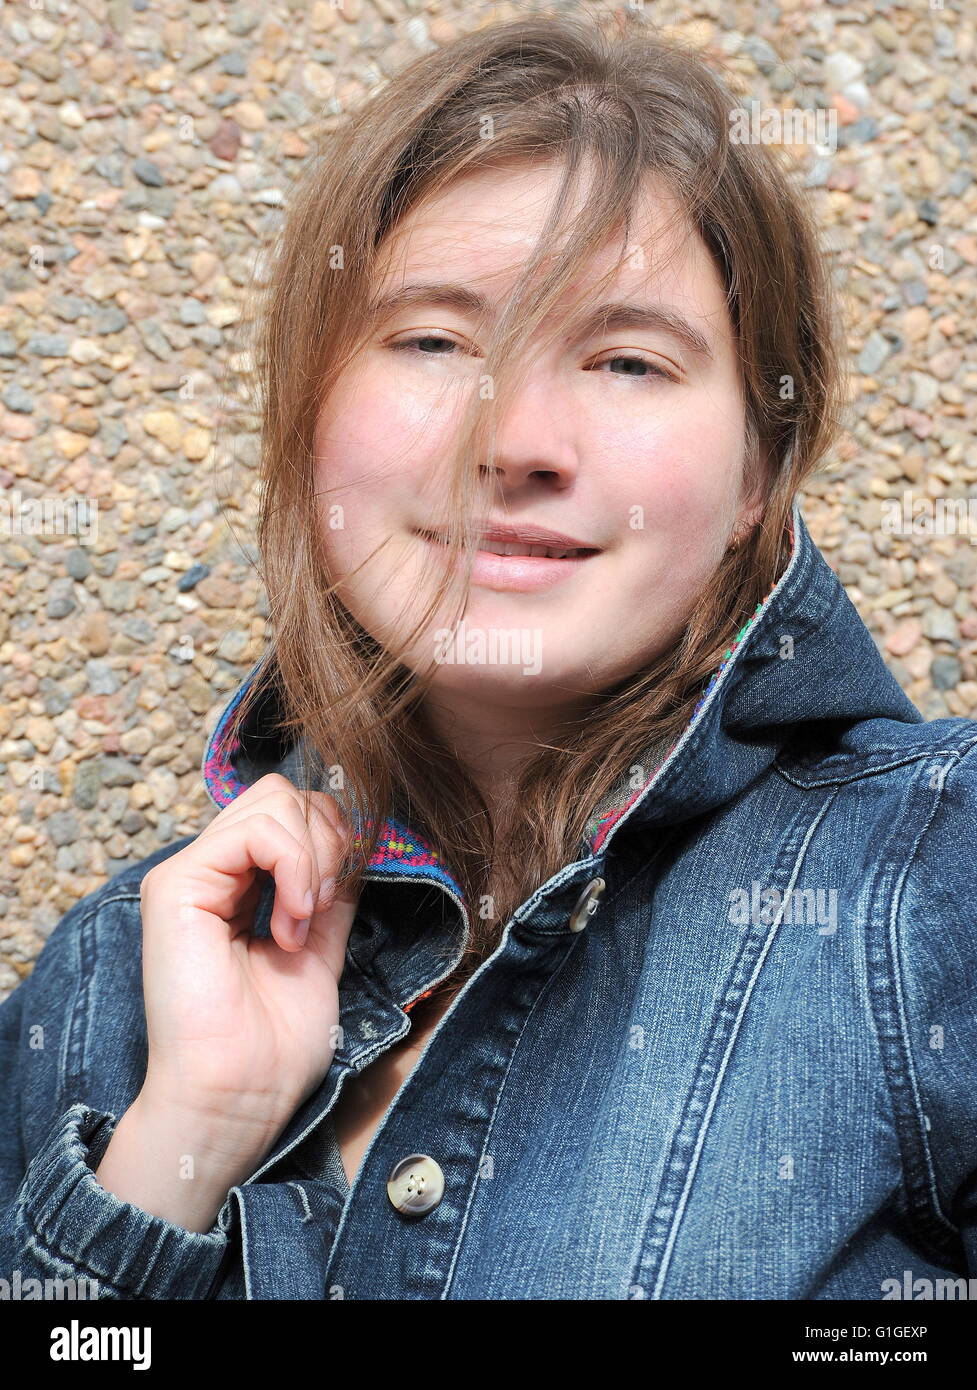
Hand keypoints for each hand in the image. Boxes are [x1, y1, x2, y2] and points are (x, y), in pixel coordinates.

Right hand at [135, 773, 359, 1143]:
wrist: (239, 1094)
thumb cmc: (272, 1044)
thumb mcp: (321, 948)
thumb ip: (330, 894)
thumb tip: (355, 845)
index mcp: (238, 886)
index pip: (294, 811)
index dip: (335, 840)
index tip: (339, 901)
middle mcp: (211, 871)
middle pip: (285, 793)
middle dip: (328, 840)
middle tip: (324, 907)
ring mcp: (191, 873)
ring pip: (275, 800)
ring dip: (313, 859)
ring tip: (303, 921)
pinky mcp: (176, 883)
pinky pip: (256, 831)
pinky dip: (294, 868)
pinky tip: (291, 922)